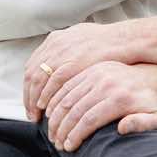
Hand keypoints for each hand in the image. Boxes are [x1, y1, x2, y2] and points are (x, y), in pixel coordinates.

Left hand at [23, 21, 145, 118]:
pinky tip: (47, 109)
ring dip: (34, 100)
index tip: (31, 102)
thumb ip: (69, 53)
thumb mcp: (83, 42)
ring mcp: (61, 53)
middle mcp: (55, 44)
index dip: (29, 87)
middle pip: (30, 74)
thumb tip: (58, 66)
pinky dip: (46, 96)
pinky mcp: (70, 64)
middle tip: (31, 114)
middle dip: (28, 97)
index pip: (32, 67)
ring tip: (37, 117)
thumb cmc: (109, 46)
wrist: (127, 40)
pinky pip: (50, 83)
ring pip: (37, 80)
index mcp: (57, 39)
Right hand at [44, 62, 156, 151]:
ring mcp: (97, 74)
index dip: (75, 135)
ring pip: (68, 97)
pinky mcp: (91, 69)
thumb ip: (142, 125)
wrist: (153, 77)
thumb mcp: (155, 118)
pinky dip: (56, 99)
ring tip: (52, 132)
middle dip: (62, 129)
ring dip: (56, 116)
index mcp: (120, 98)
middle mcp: (106, 84)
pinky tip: (51, 113)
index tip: (68, 147)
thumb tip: (122, 128)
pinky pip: (68, 85)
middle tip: (56, 143)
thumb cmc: (151, 104)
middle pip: (75, 109)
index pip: (90, 120)